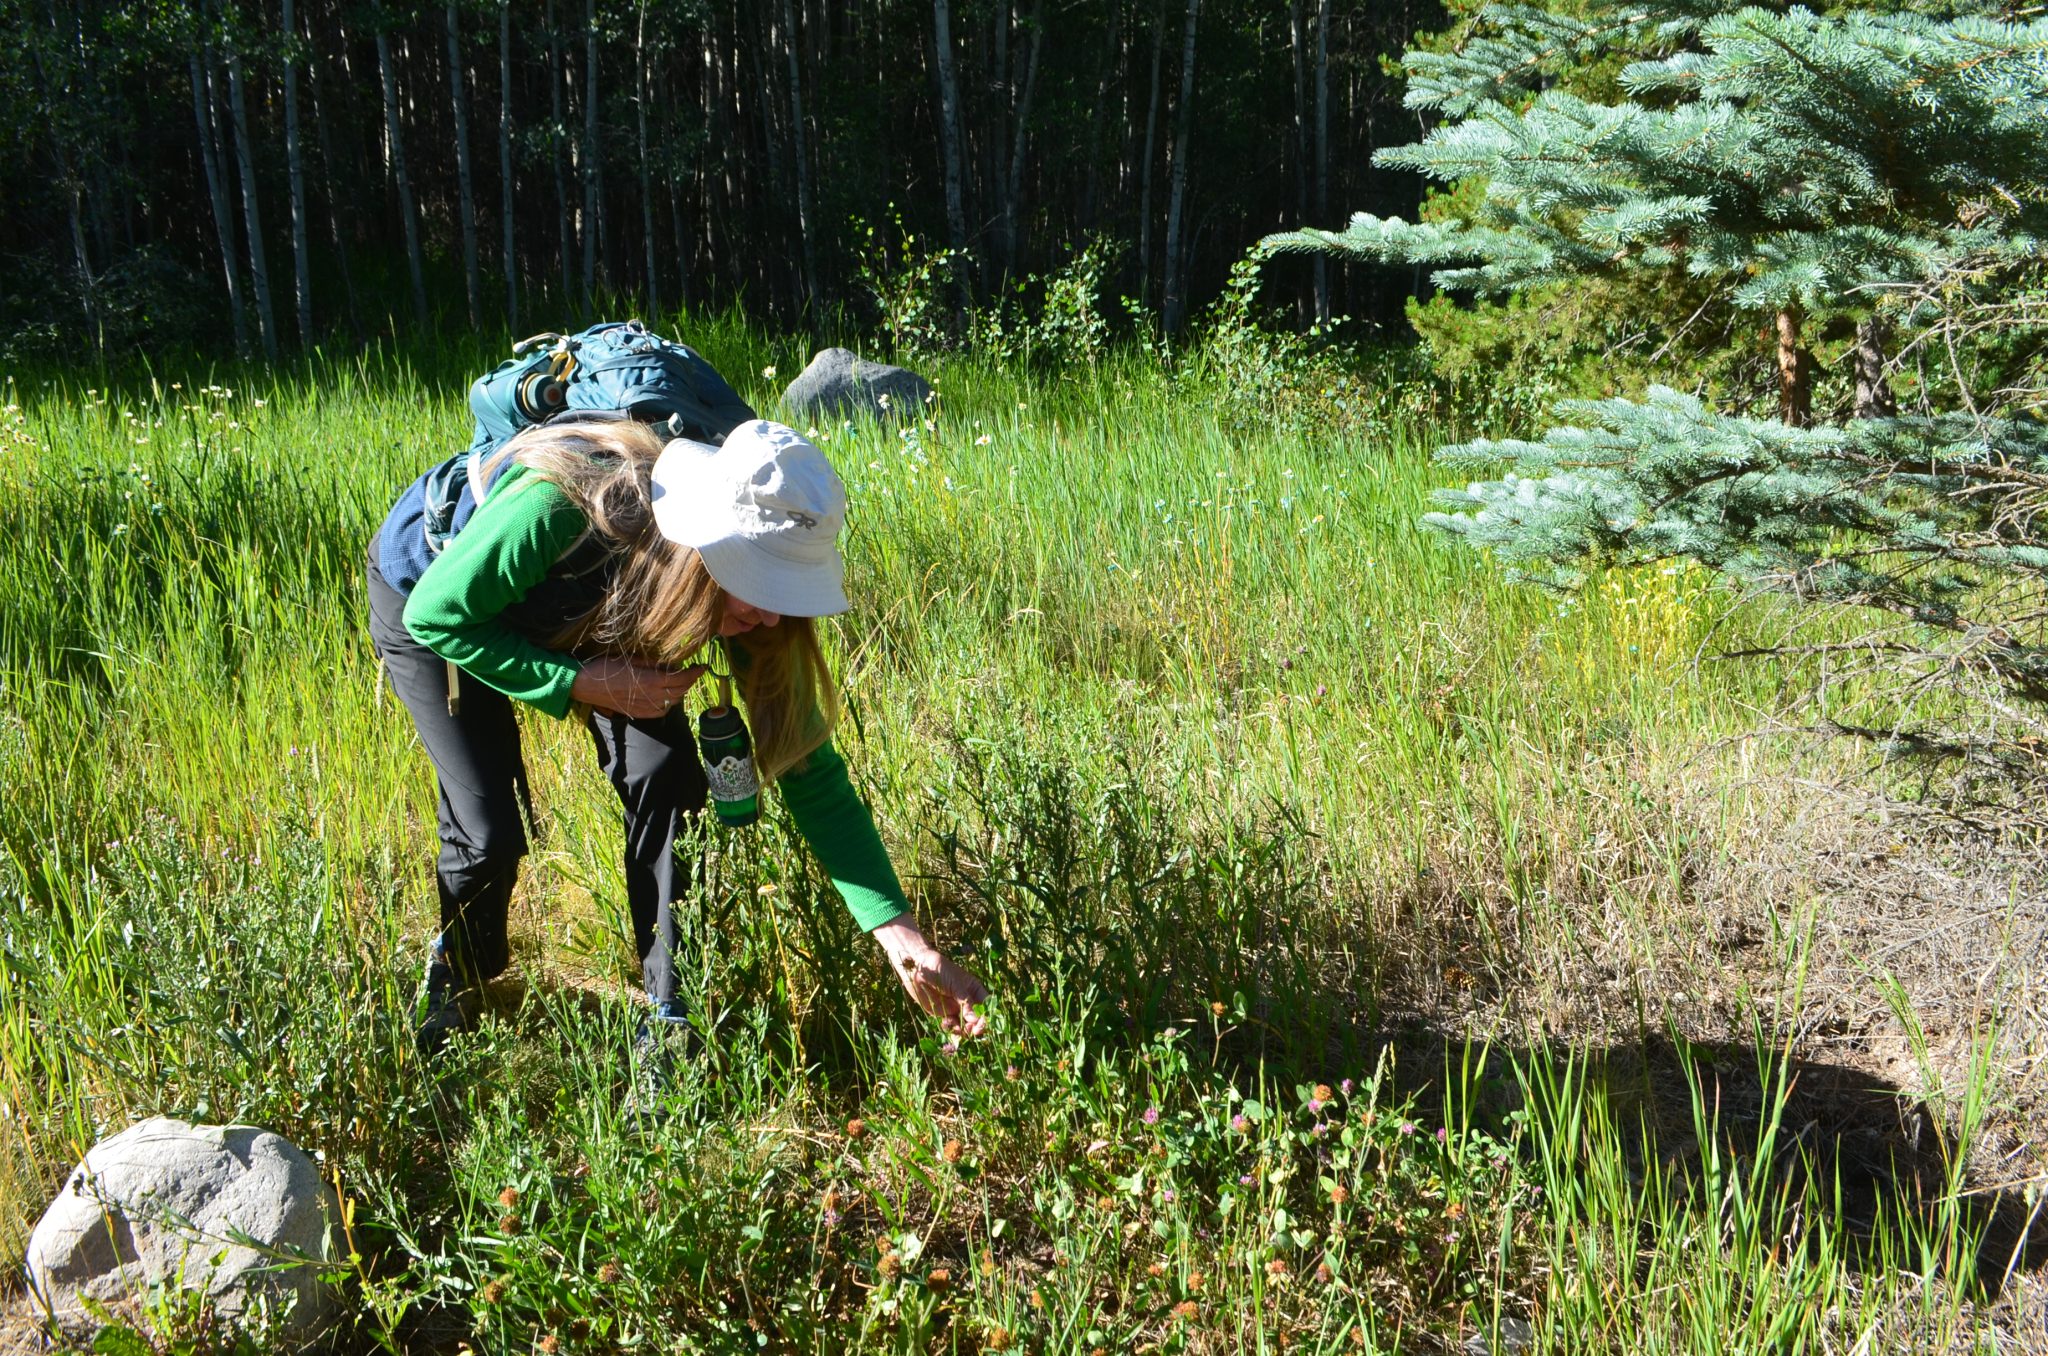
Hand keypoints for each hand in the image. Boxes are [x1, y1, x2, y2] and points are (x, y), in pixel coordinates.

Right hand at [570, 658, 706, 719]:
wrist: (586, 684)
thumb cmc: (607, 666)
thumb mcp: (633, 658)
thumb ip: (655, 664)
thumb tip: (673, 665)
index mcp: (651, 680)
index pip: (682, 678)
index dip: (695, 672)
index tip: (703, 666)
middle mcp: (651, 696)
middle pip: (680, 691)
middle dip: (690, 681)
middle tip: (693, 672)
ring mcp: (645, 707)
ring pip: (673, 702)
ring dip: (680, 692)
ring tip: (681, 682)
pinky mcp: (639, 713)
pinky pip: (662, 711)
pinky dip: (670, 703)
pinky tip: (668, 696)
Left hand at [872, 917, 988, 1037]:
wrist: (917, 969)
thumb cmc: (940, 970)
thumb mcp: (956, 984)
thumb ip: (966, 1002)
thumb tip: (976, 1020)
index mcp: (974, 989)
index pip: (985, 1005)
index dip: (987, 1015)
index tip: (983, 1023)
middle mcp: (967, 1000)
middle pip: (977, 1018)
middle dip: (976, 1026)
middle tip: (973, 1031)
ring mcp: (955, 1008)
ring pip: (965, 1025)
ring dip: (964, 1030)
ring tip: (960, 1030)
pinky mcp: (943, 1014)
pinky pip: (951, 1026)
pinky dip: (951, 1028)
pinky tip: (946, 1023)